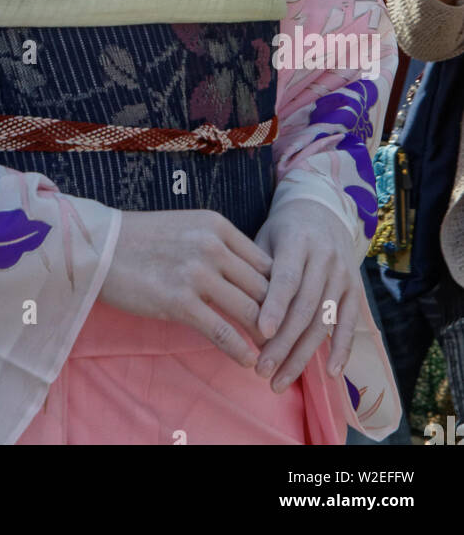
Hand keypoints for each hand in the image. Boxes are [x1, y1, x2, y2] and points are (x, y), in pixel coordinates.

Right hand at [100, 208, 272, 366]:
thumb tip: (251, 278)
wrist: (100, 246)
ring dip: (264, 337)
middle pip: (263, 288)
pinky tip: (247, 361)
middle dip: (278, 317)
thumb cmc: (143, 239)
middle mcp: (212, 246)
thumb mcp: (188, 227)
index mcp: (217, 226)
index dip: (280, 291)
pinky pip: (222, 331)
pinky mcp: (179, 300)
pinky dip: (240, 349)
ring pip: (249, 311)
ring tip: (270, 354)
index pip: (265, 263)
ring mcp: (196, 273)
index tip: (285, 313)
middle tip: (286, 340)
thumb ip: (220, 247)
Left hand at [253, 199, 359, 391]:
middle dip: (284, 343)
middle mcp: (325, 258)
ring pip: (324, 321)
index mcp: (297, 241)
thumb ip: (254, 268)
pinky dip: (342, 349)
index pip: (286, 278)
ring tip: (280, 380)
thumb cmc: (283, 229)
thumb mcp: (265, 236)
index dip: (275, 306)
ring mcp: (343, 274)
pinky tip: (330, 373)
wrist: (323, 210)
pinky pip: (349, 323)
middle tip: (262, 371)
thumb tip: (234, 308)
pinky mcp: (355, 288)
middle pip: (305, 307)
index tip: (260, 333)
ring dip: (303, 355)